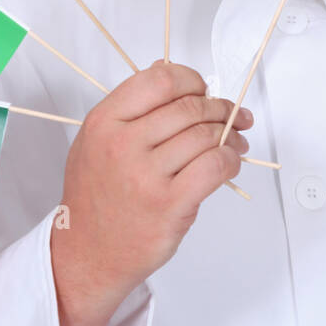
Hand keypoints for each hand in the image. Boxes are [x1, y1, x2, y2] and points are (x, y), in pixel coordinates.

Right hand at [50, 60, 252, 325]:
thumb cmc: (97, 197)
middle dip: (220, 108)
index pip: (160, 79)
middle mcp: (122, 144)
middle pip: (190, 107)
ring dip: (231, 135)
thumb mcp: (96, 141)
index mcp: (104, 122)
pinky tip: (231, 161)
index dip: (192, 80)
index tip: (203, 90)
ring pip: (206, 136)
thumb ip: (130, 108)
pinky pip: (215, 166)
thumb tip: (165, 70)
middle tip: (234, 115)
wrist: (88, 254)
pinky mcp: (170, 204)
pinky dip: (232, 159)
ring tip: (236, 141)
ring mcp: (146, 175)